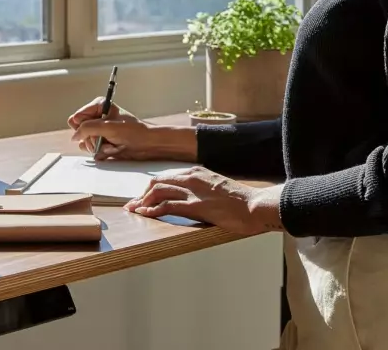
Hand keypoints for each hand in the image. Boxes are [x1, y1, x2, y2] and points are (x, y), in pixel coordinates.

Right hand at [67, 98, 194, 161]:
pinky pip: (92, 150)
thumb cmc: (133, 131)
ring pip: (84, 142)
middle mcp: (97, 118)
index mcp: (98, 106)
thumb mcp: (108, 127)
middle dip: (90, 138)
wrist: (148, 144)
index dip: (82, 126)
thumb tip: (74, 136)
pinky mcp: (103, 143)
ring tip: (111, 145)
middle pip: (79, 131)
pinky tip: (112, 150)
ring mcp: (100, 132)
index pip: (77, 117)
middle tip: (103, 139)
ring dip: (96, 146)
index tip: (96, 129)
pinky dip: (101, 152)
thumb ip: (87, 128)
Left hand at [124, 166, 284, 234]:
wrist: (256, 206)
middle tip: (132, 205)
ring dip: (142, 202)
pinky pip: (166, 206)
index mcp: (197, 172)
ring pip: (158, 192)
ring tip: (134, 211)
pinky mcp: (196, 206)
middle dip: (141, 194)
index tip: (142, 198)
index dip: (150, 188)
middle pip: (157, 182)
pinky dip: (152, 210)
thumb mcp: (218, 188)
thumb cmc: (241, 201)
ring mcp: (193, 191)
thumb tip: (192, 198)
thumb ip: (202, 189)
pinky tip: (144, 215)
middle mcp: (192, 178)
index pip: (166, 177)